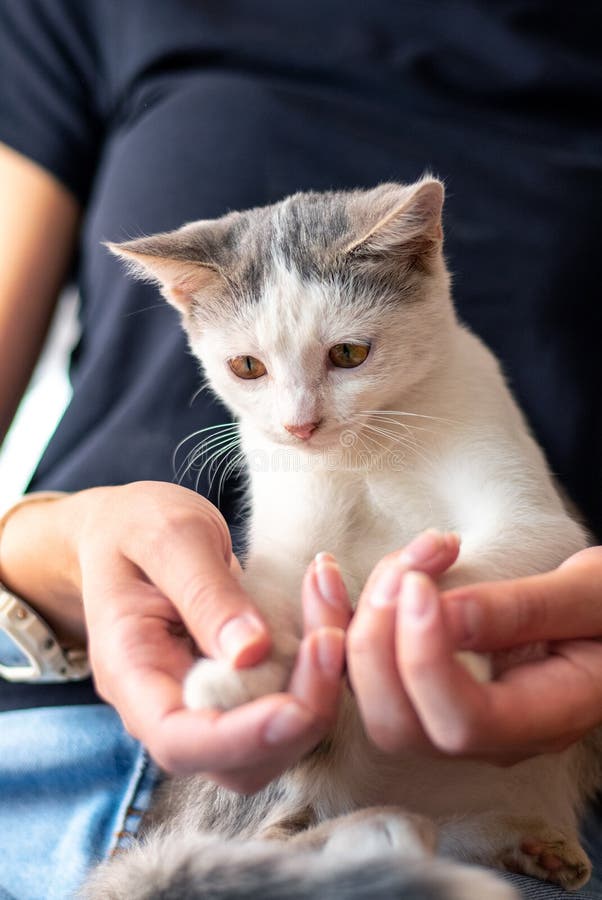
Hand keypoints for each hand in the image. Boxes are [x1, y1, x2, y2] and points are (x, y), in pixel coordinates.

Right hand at [0, 482, 347, 789]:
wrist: (128, 530)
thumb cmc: (137, 527)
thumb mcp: (168, 538)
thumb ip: (205, 592)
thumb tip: (250, 653)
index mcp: (131, 672)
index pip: (178, 741)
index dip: (240, 738)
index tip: (296, 707)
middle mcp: (166, 705)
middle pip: (237, 760)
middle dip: (298, 715)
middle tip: (331, 638)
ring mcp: (205, 703)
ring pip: (273, 743)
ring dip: (318, 692)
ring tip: (333, 613)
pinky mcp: (241, 689)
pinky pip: (288, 704)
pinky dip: (320, 672)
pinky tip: (331, 613)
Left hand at [348, 533, 601, 765]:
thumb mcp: (589, 596)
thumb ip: (523, 609)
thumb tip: (441, 613)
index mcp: (541, 719)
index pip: (461, 721)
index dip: (424, 657)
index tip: (418, 583)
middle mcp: (487, 737)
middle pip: (399, 724)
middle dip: (379, 641)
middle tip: (405, 568)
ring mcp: (449, 715)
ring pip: (371, 700)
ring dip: (355, 624)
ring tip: (390, 558)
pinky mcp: (421, 685)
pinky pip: (361, 670)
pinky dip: (338, 622)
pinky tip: (330, 573)